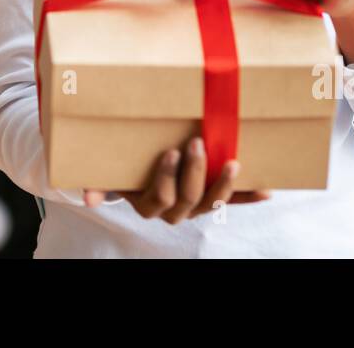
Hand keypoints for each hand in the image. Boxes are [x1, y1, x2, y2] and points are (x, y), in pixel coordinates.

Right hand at [83, 137, 271, 221]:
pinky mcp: (214, 197)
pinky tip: (266, 190)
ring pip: (211, 204)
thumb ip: (98, 181)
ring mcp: (196, 205)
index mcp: (148, 203)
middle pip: (187, 200)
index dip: (166, 178)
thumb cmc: (124, 164)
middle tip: (197, 143)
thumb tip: (87, 197)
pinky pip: (234, 201)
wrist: (140, 166)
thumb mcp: (110, 170)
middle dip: (194, 172)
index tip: (170, 151)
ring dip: (223, 185)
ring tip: (233, 163)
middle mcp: (174, 210)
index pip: (159, 197)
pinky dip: (250, 196)